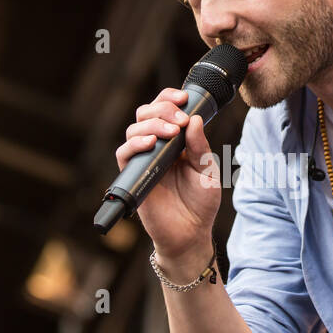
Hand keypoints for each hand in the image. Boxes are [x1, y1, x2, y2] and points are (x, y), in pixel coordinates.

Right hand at [114, 87, 220, 257]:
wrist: (191, 234)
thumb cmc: (201, 204)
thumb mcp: (207, 171)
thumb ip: (200, 146)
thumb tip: (194, 120)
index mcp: (176, 142)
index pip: (166, 110)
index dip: (169, 98)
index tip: (183, 97)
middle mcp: (157, 147)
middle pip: (146, 113)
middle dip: (162, 108)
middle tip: (179, 119)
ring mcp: (144, 161)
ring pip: (134, 129)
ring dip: (151, 124)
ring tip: (169, 132)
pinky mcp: (133, 176)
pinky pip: (124, 154)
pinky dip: (135, 144)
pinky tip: (150, 143)